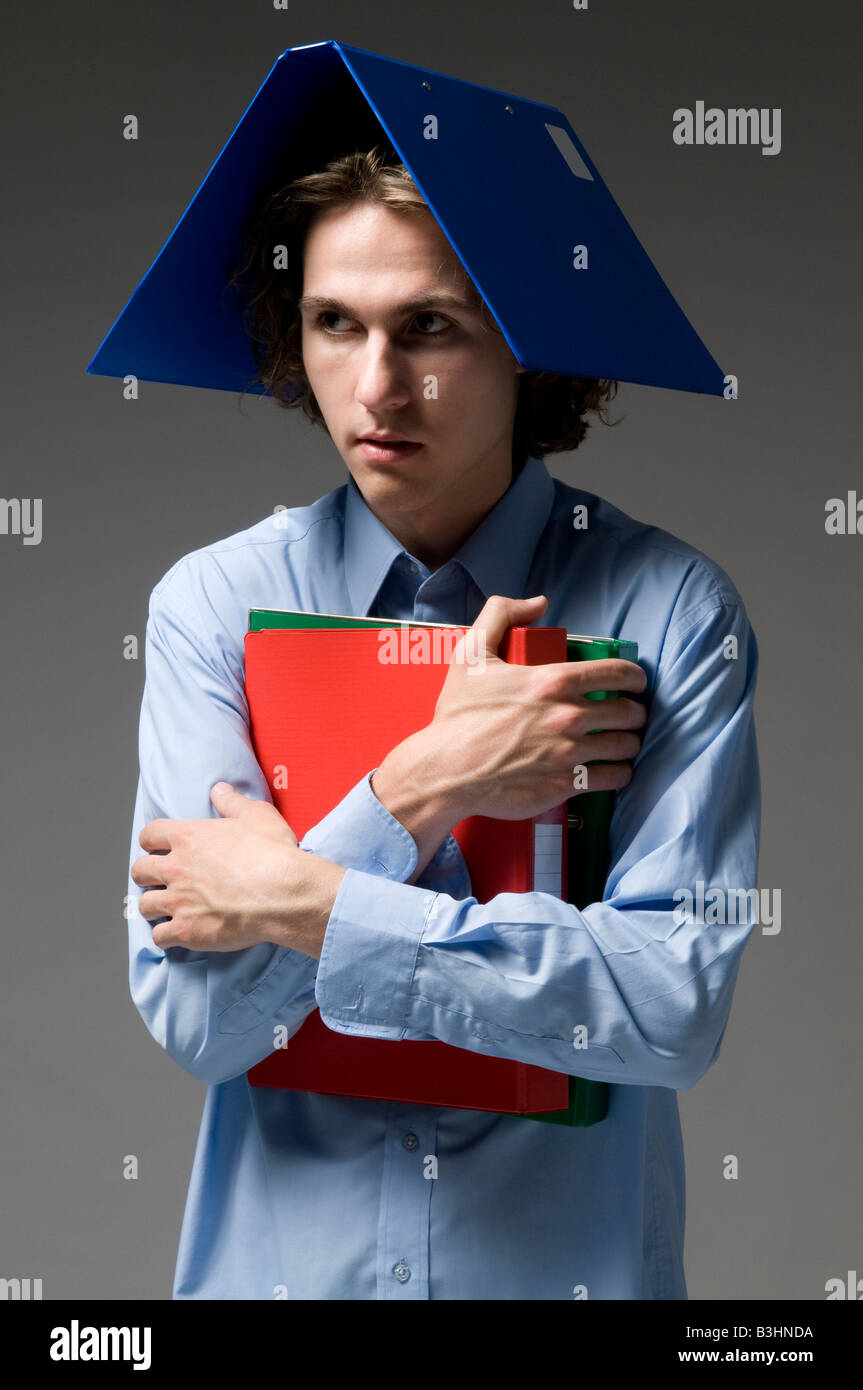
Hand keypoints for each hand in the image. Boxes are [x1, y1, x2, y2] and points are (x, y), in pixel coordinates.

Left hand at [131, 783, 344, 956]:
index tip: (157, 847)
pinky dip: (165, 936)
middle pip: (139, 871)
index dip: (152, 841)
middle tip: (158, 879)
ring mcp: (178, 901)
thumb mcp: (256, 815)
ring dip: (154, 906)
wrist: (284, 893)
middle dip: (146, 874)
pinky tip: (176, 933)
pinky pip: (159, 937)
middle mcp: (176, 868)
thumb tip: (219, 789)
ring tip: (164, 908)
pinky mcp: (186, 930)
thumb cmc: (273, 853)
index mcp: (188, 837)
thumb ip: (232, 802)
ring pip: (145, 905)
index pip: (149, 835)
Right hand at [371, 594, 646, 876]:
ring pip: (626, 746)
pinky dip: (619, 772)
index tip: (635, 684)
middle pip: (630, 712)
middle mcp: (569, 716)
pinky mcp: (566, 785)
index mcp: (554, 681)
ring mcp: (570, 753)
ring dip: (629, 743)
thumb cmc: (458, 714)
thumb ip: (501, 614)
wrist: (446, 771)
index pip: (620, 674)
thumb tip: (538, 602)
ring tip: (621, 742)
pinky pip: (613, 778)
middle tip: (627, 715)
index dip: (636, 677)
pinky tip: (614, 769)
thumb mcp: (470, 653)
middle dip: (634, 712)